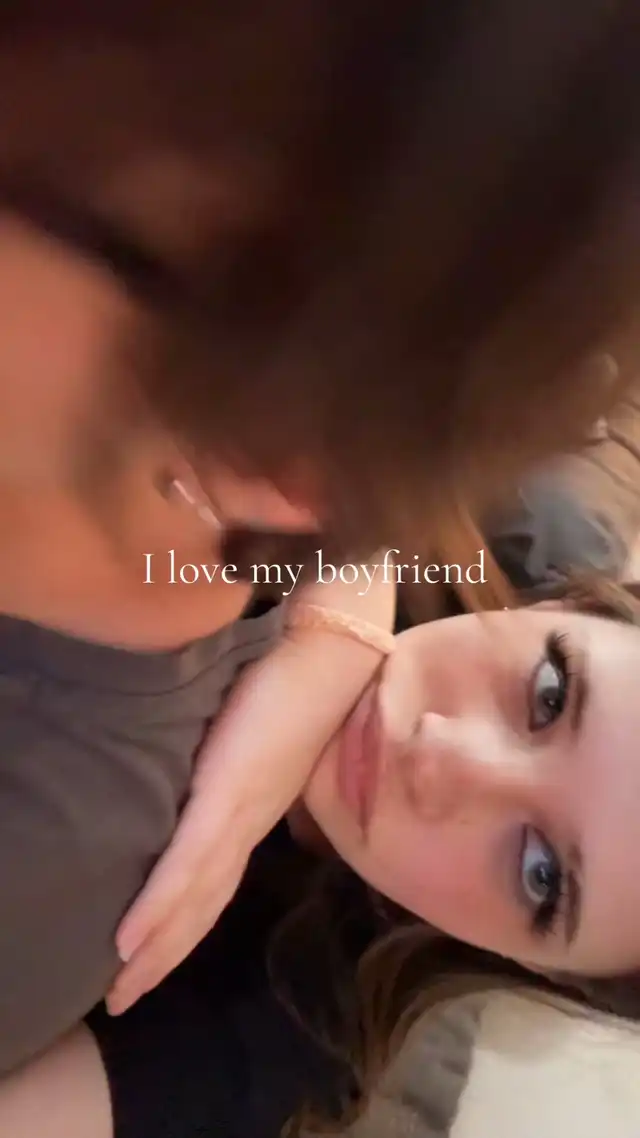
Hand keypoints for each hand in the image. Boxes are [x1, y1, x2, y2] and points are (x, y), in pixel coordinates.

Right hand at [107, 571, 394, 1014]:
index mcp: (256, 811)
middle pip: (202, 908)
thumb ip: (238, 760)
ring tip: (121, 987)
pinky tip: (131, 938)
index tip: (151, 960)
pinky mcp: (227, 791)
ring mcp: (239, 812)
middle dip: (163, 957)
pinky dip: (158, 905)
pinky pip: (186, 861)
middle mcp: (248, 824)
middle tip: (122, 999)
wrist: (331, 653)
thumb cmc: (296, 683)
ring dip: (156, 949)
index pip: (215, 883)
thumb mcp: (259, 731)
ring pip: (193, 900)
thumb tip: (213, 764)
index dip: (183, 925)